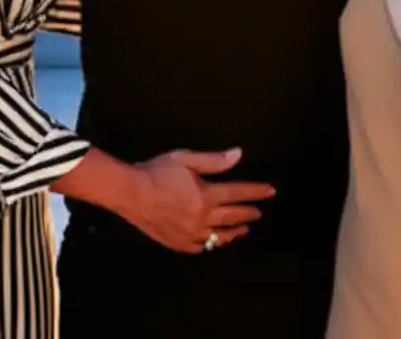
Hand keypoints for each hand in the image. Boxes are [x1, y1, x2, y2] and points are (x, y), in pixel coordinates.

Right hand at [124, 148, 274, 254]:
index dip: (255, 192)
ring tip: (243, 230)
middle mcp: (203, 218)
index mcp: (206, 196)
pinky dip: (211, 243)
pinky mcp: (178, 243)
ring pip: (219, 236)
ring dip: (234, 232)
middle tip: (258, 212)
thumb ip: (213, 160)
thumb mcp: (185, 160)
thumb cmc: (156, 172)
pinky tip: (214, 240)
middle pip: (232, 217)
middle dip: (248, 213)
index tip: (270, 191)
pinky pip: (201, 247)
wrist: (130, 194)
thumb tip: (238, 155)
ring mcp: (191, 233)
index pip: (238, 194)